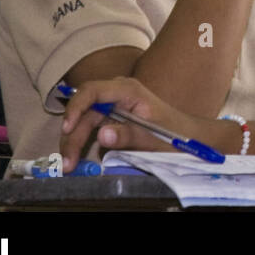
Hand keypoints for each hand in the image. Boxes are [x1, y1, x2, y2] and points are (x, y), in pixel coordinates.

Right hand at [59, 77, 201, 172]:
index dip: (76, 107)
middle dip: (72, 135)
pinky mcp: (110, 117)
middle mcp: (116, 93)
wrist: (187, 135)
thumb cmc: (174, 133)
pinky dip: (81, 142)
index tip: (67, 128)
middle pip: (84, 110)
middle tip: (67, 162)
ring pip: (83, 120)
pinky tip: (75, 158)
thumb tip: (102, 135)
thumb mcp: (152, 138)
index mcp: (128, 90)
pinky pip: (89, 127)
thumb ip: (128, 135)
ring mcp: (112, 104)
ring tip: (68, 165)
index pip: (93, 91)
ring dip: (73, 141)